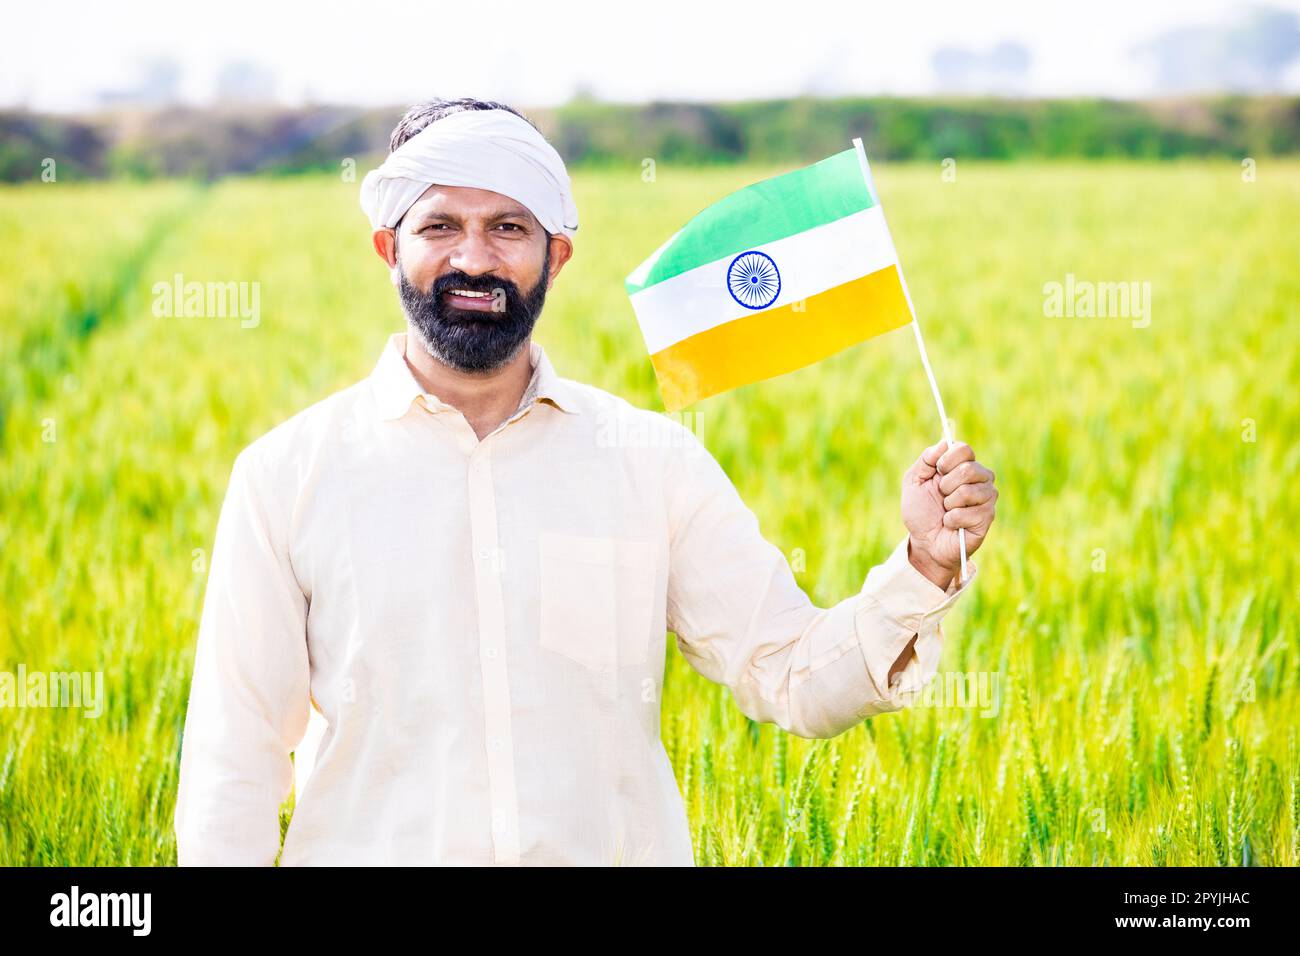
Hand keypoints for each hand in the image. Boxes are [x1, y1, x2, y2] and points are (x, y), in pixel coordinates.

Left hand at [900, 439, 996, 588]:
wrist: (924, 542)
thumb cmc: (921, 512)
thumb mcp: (914, 482)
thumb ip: (926, 460)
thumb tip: (944, 443)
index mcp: (962, 465)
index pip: (964, 449)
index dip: (948, 460)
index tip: (938, 471)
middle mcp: (979, 478)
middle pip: (968, 469)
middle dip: (945, 485)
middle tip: (941, 496)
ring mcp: (986, 497)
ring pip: (968, 491)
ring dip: (949, 504)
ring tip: (947, 511)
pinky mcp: (988, 517)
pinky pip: (969, 512)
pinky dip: (952, 519)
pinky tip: (952, 524)